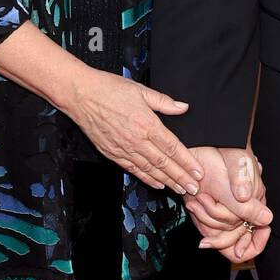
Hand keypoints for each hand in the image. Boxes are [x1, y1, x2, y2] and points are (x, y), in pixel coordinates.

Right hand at [68, 68, 204, 194]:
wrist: (81, 95)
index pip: (173, 148)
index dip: (187, 162)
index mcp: (147, 124)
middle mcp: (137, 140)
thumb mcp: (141, 90)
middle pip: (164, 163)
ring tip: (180, 190)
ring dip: (167, 181)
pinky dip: (146, 178)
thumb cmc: (109, 89)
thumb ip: (164, 102)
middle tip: (194, 189)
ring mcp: (124, 149)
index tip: (198, 172)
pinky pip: (133, 169)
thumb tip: (183, 107)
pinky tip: (157, 184)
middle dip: (181, 178)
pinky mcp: (112, 153)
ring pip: (150, 170)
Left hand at [187, 146, 272, 262]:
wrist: (201, 146)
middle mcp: (243, 208)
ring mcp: (227, 207)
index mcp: (255, 201)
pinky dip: (200, 216)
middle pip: (236, 237)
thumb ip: (249, 204)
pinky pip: (208, 223)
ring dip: (206, 218)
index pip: (261, 231)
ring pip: (219, 230)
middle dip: (221, 232)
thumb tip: (267, 220)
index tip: (240, 252)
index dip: (254, 245)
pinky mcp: (212, 205)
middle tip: (207, 229)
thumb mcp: (238, 180)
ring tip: (196, 201)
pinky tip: (194, 203)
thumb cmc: (226, 155)